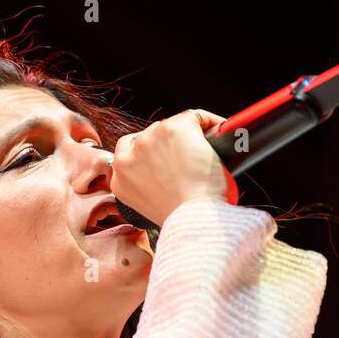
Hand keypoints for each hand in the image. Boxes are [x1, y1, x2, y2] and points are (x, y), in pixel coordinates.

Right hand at [110, 109, 239, 226]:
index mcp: (120, 177)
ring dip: (188, 138)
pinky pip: (196, 118)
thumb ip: (148, 185)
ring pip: (173, 127)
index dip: (152, 154)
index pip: (130, 151)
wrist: (194, 220)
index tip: (169, 161)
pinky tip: (218, 138)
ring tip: (203, 157)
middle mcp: (128, 155)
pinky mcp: (174, 128)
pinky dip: (211, 125)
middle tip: (190, 162)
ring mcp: (150, 139)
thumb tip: (165, 171)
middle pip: (152, 137)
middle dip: (170, 146)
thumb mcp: (152, 207)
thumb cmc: (182, 220)